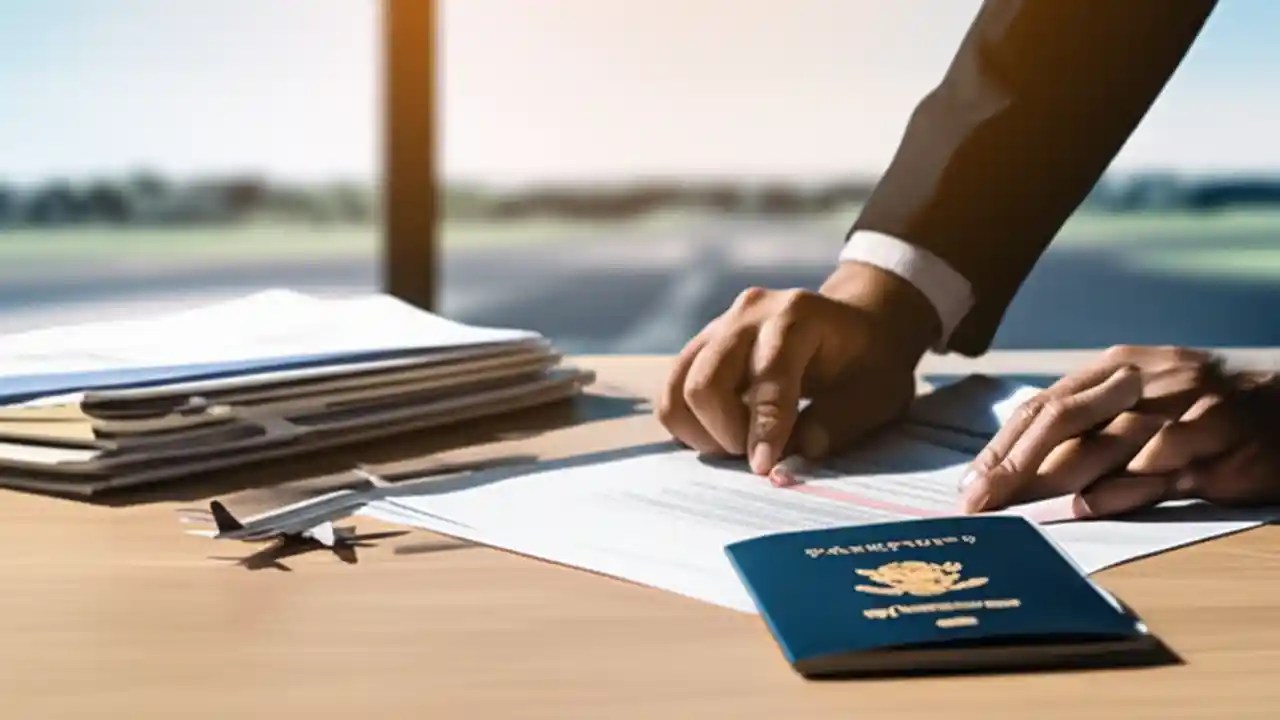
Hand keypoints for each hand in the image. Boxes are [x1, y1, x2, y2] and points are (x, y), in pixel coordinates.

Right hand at [656, 262, 939, 475]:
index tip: (763, 469)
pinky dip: (690, 424)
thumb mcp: (878, 393)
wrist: (859, 323)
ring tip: (739, 444)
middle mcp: (748, 313)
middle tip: (756, 456)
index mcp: (797, 316)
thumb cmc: (872, 360)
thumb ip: (837, 425)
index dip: (764, 429)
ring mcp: (718, 326)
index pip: (768, 376)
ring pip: (677, 388)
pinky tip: (725, 433)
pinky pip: (673, 390)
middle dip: (725, 433)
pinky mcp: (701, 346)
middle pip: (705, 382)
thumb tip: (786, 464)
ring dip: (701, 431)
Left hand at [959, 344, 1279, 515]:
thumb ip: (1086, 428)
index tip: (969, 484)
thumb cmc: (1200, 416)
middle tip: (980, 501)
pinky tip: (1085, 506)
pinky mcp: (1218, 434)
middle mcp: (1142, 379)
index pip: (1043, 406)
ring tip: (1014, 508)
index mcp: (1115, 367)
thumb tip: (1016, 464)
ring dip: (1054, 478)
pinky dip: (1123, 485)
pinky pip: (1162, 462)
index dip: (1002, 446)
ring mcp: (1181, 403)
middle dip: (1014, 462)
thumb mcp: (1138, 407)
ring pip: (1105, 442)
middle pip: (1063, 419)